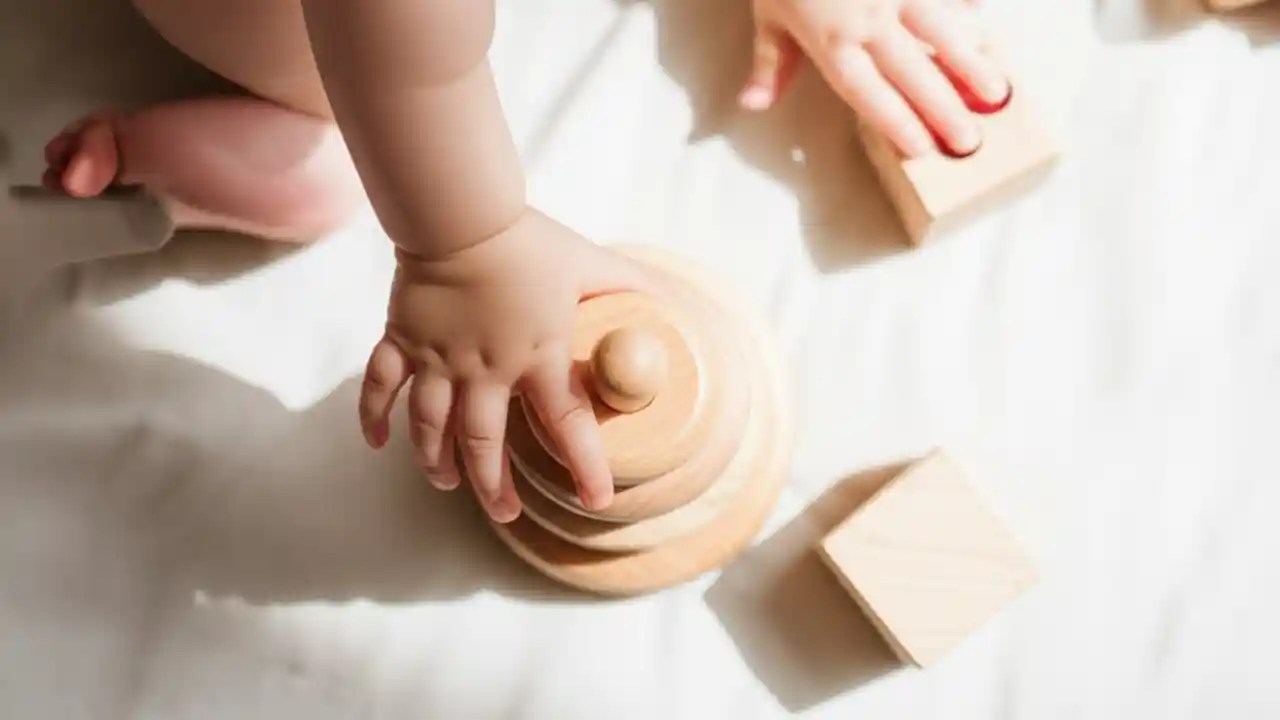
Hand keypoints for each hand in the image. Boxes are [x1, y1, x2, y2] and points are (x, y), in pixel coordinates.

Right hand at [359, 208, 651, 522]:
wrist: (461, 213)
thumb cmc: (528, 239)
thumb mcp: (589, 263)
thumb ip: (629, 285)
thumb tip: (672, 299)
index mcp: (535, 356)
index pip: (567, 424)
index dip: (584, 467)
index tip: (596, 501)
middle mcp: (483, 368)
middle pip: (484, 444)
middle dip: (493, 486)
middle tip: (504, 514)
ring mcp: (437, 357)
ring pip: (431, 426)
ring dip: (437, 460)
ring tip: (447, 484)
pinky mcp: (402, 338)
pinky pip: (379, 386)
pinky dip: (373, 417)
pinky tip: (377, 443)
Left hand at [739, 0, 1009, 157]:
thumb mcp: (768, 13)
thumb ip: (770, 63)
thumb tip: (754, 103)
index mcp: (831, 40)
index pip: (867, 91)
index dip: (895, 121)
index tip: (921, 148)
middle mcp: (867, 19)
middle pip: (910, 71)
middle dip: (942, 109)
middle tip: (969, 142)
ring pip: (941, 30)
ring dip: (970, 63)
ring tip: (997, 94)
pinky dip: (968, 6)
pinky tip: (988, 23)